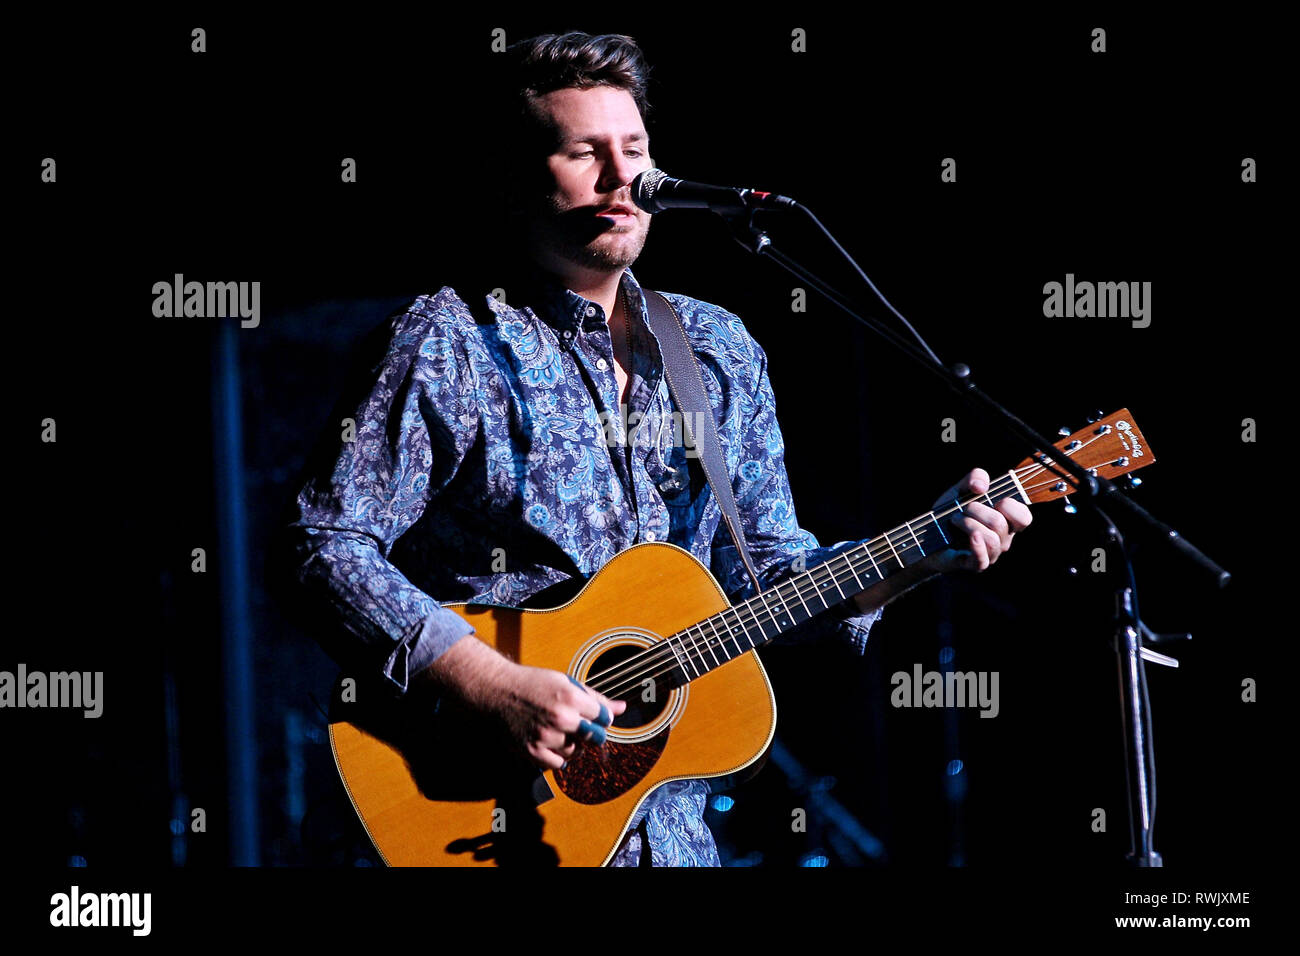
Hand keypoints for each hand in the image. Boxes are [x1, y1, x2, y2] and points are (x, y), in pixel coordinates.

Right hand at [420, 637, 626, 770]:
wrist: (497, 692)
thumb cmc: (533, 684)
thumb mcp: (566, 683)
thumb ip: (596, 697)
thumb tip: (622, 708)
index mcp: (571, 697)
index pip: (604, 717)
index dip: (599, 716)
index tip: (590, 714)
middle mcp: (561, 718)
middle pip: (595, 737)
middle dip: (590, 732)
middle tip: (576, 724)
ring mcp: (547, 736)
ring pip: (577, 752)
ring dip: (572, 744)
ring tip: (557, 729)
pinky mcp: (533, 751)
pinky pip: (558, 764)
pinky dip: (557, 756)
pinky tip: (550, 741)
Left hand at [923, 467, 1031, 573]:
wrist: (927, 536)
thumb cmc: (949, 513)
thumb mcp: (960, 489)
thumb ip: (975, 477)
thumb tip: (981, 486)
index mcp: (1006, 522)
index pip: (1024, 517)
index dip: (1010, 506)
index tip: (992, 500)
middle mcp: (1002, 539)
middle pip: (1000, 523)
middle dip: (976, 510)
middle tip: (961, 509)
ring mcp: (990, 554)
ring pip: (992, 539)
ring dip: (968, 524)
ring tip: (955, 520)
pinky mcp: (975, 565)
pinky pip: (983, 559)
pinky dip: (977, 545)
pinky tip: (971, 536)